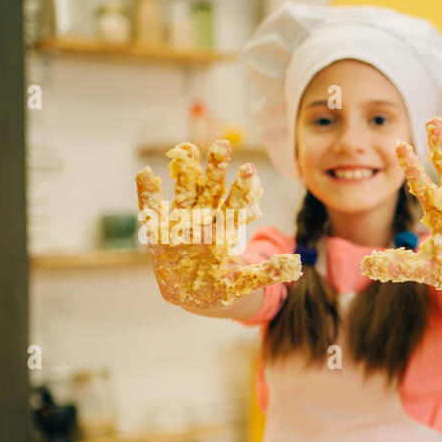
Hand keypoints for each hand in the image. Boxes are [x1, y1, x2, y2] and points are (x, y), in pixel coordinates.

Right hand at [135, 140, 300, 310]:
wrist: (195, 297)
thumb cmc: (223, 286)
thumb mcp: (246, 282)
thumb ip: (267, 272)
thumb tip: (296, 266)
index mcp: (224, 230)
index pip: (235, 204)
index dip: (242, 188)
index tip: (250, 170)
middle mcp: (203, 221)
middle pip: (211, 191)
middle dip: (216, 169)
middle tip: (223, 144)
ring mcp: (180, 225)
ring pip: (184, 194)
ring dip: (185, 173)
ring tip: (187, 148)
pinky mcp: (159, 234)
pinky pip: (152, 212)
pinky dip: (148, 194)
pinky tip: (145, 173)